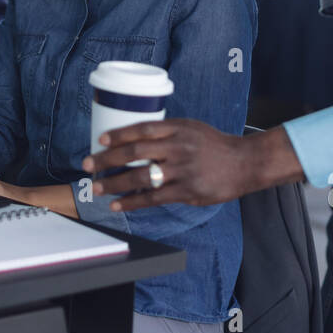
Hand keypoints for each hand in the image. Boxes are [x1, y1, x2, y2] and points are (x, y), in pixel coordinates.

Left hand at [80, 118, 248, 209]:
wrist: (245, 162)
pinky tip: (117, 204)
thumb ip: (166, 133)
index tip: (100, 140)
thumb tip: (133, 141)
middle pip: (136, 152)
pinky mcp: (187, 192)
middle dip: (107, 159)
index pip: (142, 129)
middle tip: (87, 164)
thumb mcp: (191, 128)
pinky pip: (154, 198)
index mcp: (179, 129)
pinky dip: (132, 201)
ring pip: (142, 176)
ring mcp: (183, 171)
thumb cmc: (214, 144)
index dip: (119, 134)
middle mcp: (179, 148)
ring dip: (115, 183)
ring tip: (97, 187)